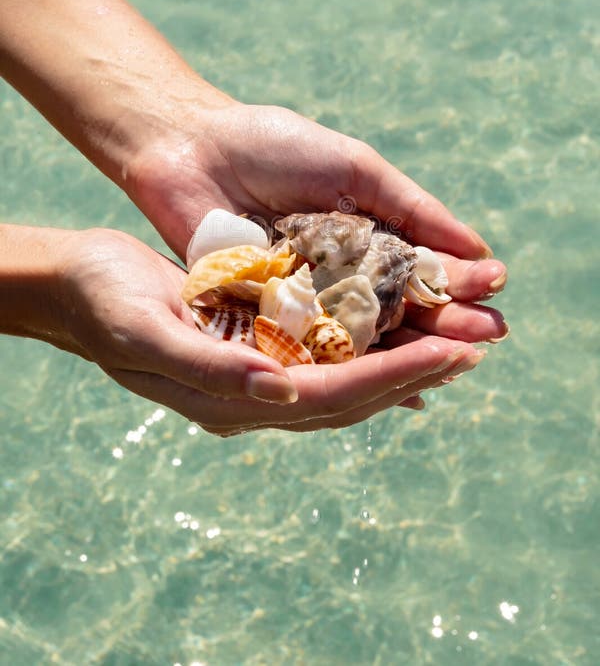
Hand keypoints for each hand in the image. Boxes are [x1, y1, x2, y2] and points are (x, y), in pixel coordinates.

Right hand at [55, 228, 486, 434]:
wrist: (76, 285)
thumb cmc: (102, 304)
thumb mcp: (146, 331)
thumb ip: (210, 368)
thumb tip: (279, 391)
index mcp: (231, 401)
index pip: (332, 395)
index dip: (396, 377)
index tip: (452, 353)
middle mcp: (253, 395)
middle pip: (352, 391)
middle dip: (416, 370)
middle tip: (477, 345)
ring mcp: (255, 372)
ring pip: (345, 373)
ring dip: (401, 358)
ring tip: (452, 338)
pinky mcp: (253, 342)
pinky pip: (323, 349)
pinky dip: (366, 340)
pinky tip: (395, 328)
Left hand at [128, 102, 508, 347]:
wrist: (190, 147)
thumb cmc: (273, 146)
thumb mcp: (355, 168)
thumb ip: (410, 207)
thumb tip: (476, 246)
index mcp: (363, 236)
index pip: (419, 268)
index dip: (456, 282)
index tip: (494, 294)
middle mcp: (338, 273)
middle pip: (399, 310)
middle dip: (444, 322)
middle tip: (487, 338)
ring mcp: (302, 299)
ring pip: (360, 337)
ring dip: (406, 352)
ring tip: (451, 364)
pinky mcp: (261, 317)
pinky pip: (308, 351)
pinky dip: (345, 370)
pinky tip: (385, 390)